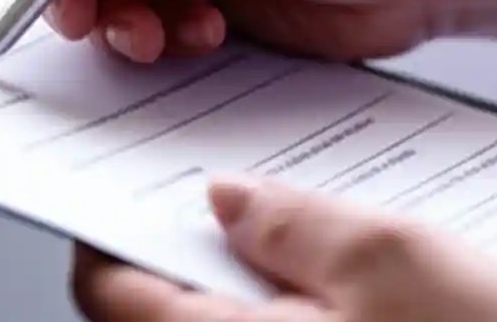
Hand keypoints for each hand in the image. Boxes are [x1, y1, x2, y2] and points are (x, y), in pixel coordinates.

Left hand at [72, 176, 496, 321]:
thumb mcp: (389, 259)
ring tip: (314, 244)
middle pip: (168, 313)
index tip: (134, 188)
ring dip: (257, 286)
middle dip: (199, 250)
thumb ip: (291, 221)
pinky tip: (350, 297)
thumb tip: (229, 199)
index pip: (108, 289)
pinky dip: (297, 321)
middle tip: (243, 201)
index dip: (111, 230)